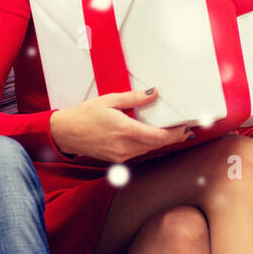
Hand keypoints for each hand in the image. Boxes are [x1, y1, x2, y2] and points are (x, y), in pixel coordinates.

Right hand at [50, 88, 191, 161]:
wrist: (65, 133)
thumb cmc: (85, 115)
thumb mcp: (110, 100)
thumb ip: (134, 98)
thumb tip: (154, 93)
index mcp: (124, 130)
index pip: (158, 137)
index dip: (175, 134)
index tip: (186, 128)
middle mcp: (124, 146)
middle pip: (156, 145)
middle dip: (173, 138)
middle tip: (187, 129)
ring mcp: (120, 156)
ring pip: (148, 149)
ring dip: (160, 141)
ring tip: (173, 132)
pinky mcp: (116, 159)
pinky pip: (138, 152)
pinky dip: (147, 144)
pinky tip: (151, 137)